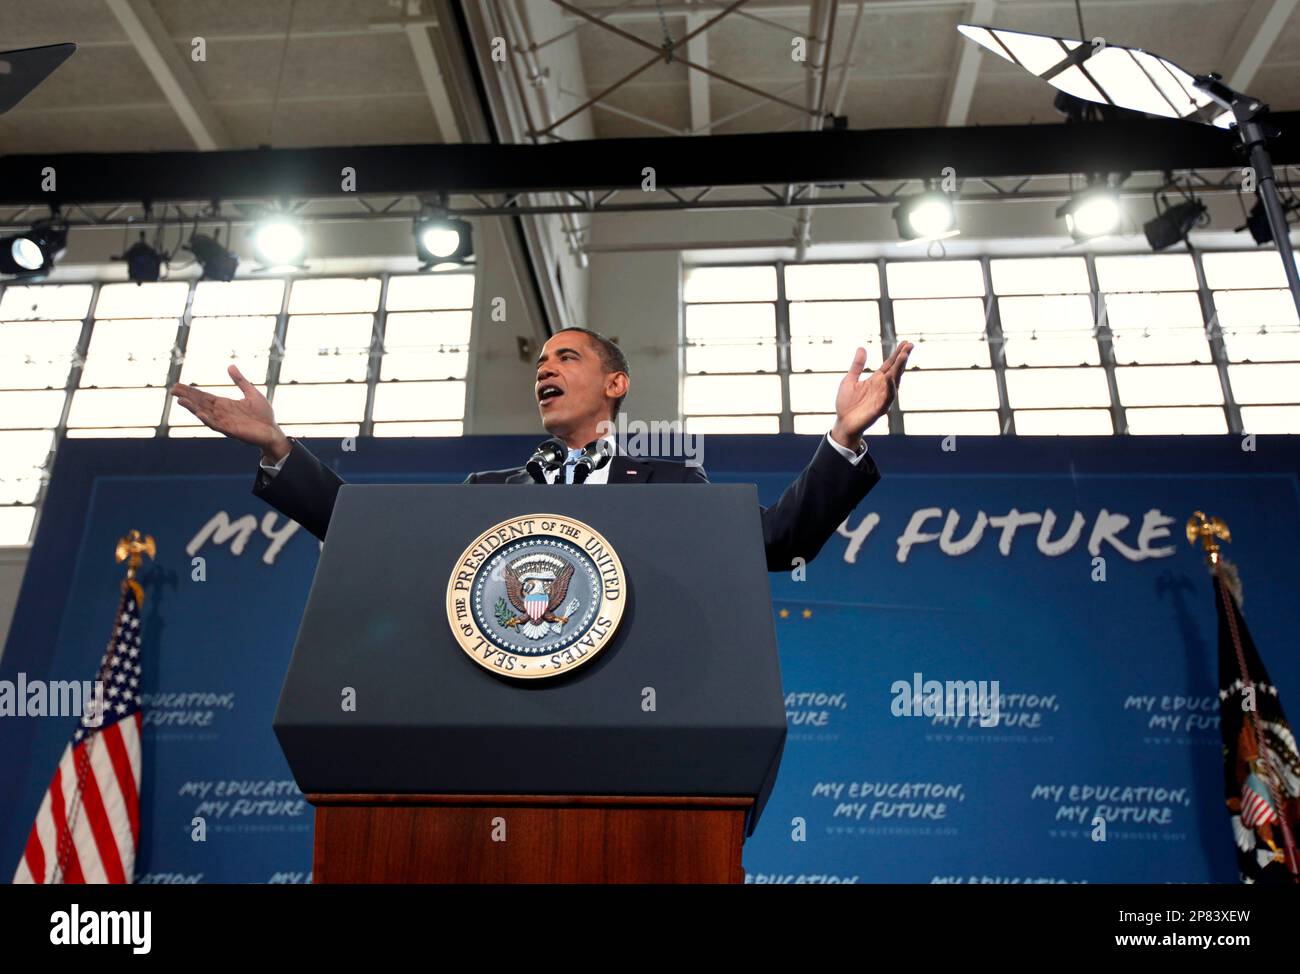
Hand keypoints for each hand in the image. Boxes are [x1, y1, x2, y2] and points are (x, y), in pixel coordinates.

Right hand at [170, 364, 289, 462]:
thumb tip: (230, 366)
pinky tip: (198, 413)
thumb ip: (240, 381)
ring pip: (204, 414)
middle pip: (200, 403)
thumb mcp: (251, 393)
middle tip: (172, 390)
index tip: (178, 385)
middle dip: (187, 397)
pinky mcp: (230, 430)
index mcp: (225, 404)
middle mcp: (221, 413)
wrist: (273, 432)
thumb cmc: (264, 415)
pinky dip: (207, 419)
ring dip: (192, 408)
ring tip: (180, 401)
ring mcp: (225, 422)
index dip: (191, 391)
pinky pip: (216, 424)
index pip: (204, 396)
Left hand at [830, 341, 912, 450]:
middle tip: (909, 346)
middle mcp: (882, 387)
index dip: (897, 354)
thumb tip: (862, 347)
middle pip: (895, 370)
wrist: (843, 423)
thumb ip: (857, 365)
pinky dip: (890, 388)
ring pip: (894, 382)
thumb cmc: (846, 403)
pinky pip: (888, 398)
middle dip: (902, 358)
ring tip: (903, 356)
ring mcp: (882, 398)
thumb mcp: (849, 380)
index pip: (890, 364)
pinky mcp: (879, 409)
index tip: (906, 342)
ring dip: (899, 369)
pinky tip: (890, 378)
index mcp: (876, 380)